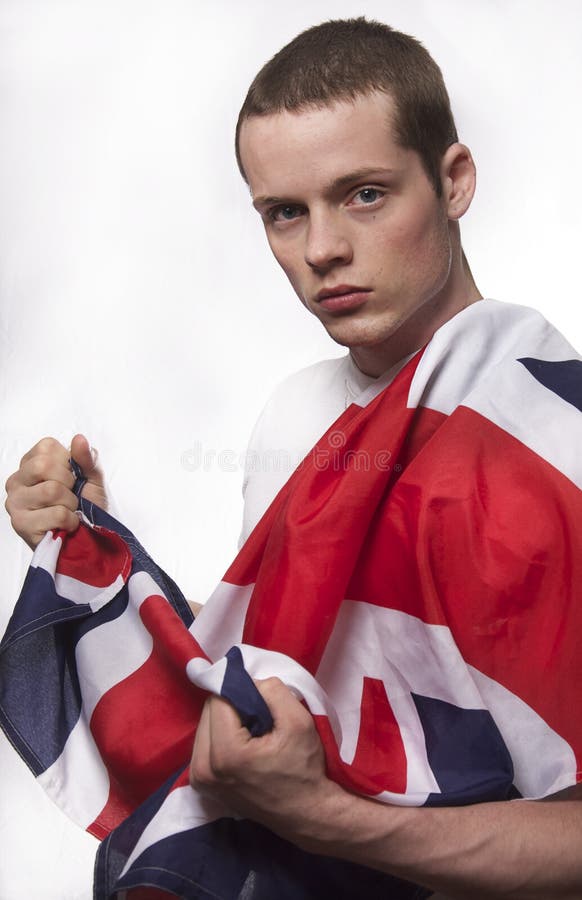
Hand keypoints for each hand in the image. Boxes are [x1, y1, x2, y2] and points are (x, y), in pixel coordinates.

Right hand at [4, 433, 106, 548]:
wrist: (87, 540)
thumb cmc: (84, 506)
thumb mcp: (92, 478)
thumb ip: (87, 458)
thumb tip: (79, 438)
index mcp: (30, 463)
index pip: (47, 447)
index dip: (68, 463)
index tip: (71, 478)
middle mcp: (16, 480)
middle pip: (43, 466)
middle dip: (68, 482)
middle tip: (70, 496)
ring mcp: (15, 503)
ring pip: (51, 490)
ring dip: (70, 504)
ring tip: (68, 511)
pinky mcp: (20, 524)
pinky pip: (56, 514)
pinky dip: (70, 520)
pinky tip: (66, 526)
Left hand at [189, 677, 346, 848]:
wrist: (306, 814)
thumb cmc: (304, 768)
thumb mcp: (298, 720)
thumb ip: (271, 690)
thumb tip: (248, 680)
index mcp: (225, 754)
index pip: (219, 699)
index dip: (241, 690)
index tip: (263, 698)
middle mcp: (203, 768)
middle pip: (209, 711)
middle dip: (233, 704)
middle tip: (261, 715)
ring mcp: (200, 779)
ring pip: (206, 725)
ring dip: (227, 719)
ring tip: (255, 730)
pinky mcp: (201, 784)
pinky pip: (206, 742)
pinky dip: (223, 734)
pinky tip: (246, 743)